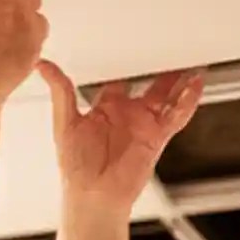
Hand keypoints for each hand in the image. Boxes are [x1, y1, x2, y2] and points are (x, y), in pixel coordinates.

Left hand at [38, 60, 204, 212]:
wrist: (92, 195)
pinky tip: (196, 84)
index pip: (117, 82)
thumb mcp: (64, 121)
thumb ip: (60, 90)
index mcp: (104, 110)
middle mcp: (126, 116)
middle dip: (159, 70)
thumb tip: (43, 66)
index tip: (127, 44)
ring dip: (179, 82)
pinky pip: (177, 115)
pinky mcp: (157, 136)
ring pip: (167, 98)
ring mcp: (144, 125)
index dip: (122, 66)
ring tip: (192, 62)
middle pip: (148, 87)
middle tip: (168, 48)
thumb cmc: (76, 167)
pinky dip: (189, 100)